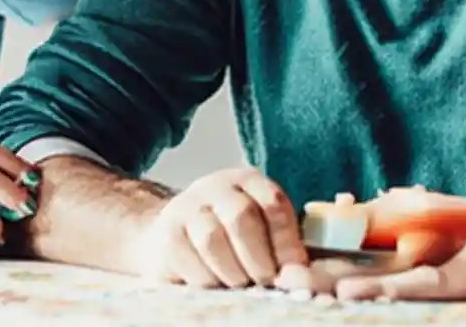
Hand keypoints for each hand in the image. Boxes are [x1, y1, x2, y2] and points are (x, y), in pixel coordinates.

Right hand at [136, 168, 306, 288]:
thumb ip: (281, 244)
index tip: (294, 268)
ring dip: (233, 272)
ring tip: (241, 283)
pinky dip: (208, 280)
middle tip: (266, 280)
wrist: (174, 234)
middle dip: (259, 258)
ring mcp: (186, 208)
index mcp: (246, 181)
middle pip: (241, 217)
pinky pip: (190, 261)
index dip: (287, 240)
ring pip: (213, 240)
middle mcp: (214, 187)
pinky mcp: (167, 234)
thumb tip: (298, 272)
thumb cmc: (230, 236)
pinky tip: (216, 282)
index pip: (272, 203)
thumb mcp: (259, 227)